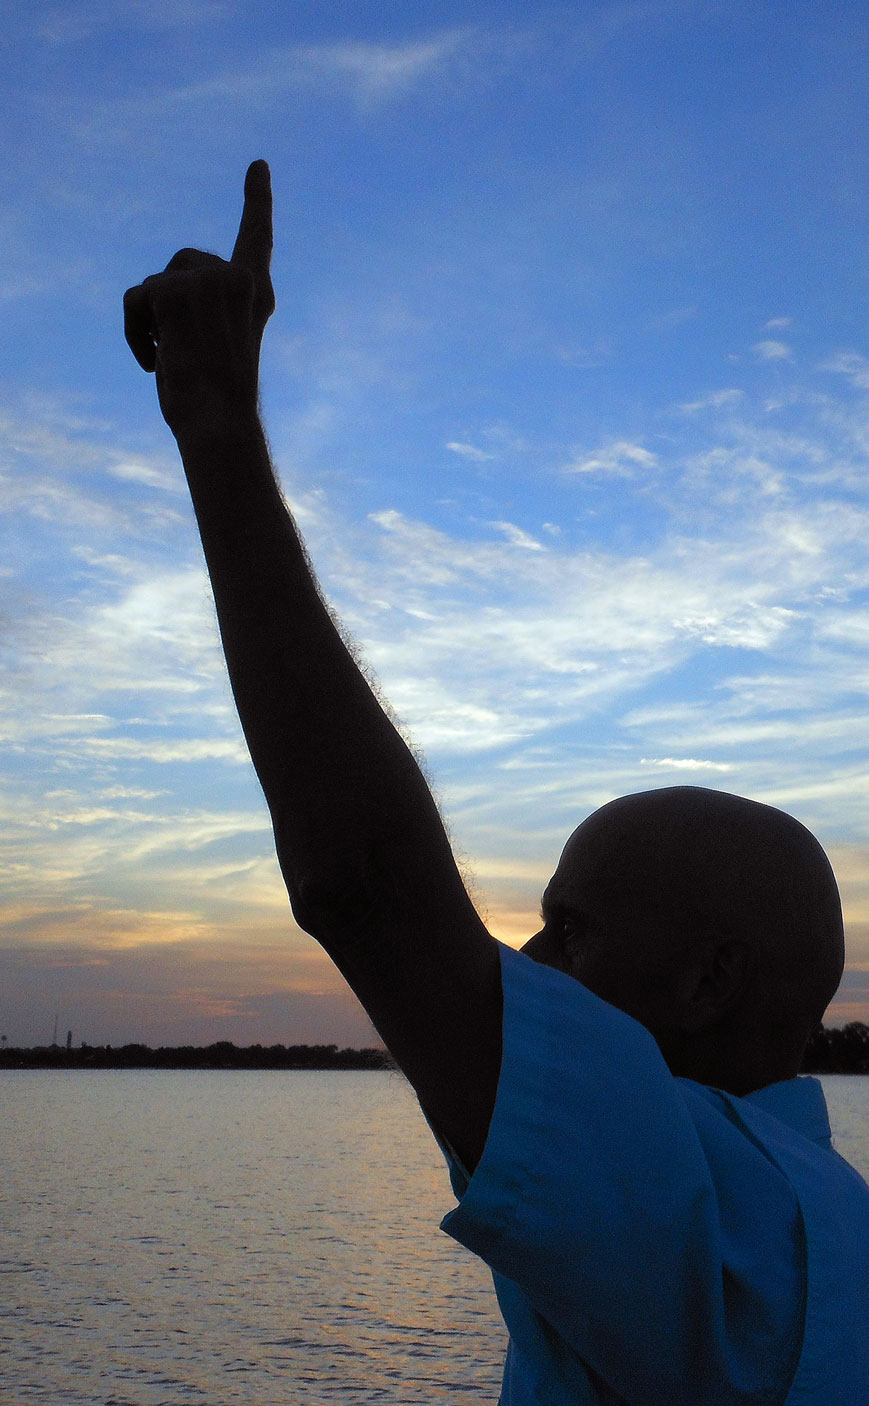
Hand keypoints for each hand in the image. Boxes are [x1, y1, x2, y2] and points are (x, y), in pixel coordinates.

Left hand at [123, 160, 275, 436]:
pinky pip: (135, 299)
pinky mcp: (175, 289)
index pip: (256, 238)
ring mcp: (207, 281)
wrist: (220, 422)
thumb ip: (209, 308)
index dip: (255, 200)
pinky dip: (134, 333)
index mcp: (257, 295)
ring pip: (155, 282)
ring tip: (168, 359)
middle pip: (183, 262)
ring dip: (150, 322)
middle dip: (166, 298)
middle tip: (177, 348)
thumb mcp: (222, 344)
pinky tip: (155, 363)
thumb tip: (161, 294)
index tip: (257, 166)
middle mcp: (238, 280)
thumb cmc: (219, 401)